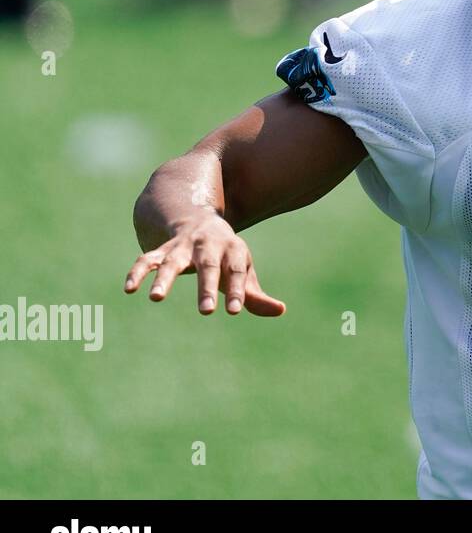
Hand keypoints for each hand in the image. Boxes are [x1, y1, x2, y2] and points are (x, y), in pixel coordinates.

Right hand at [124, 212, 285, 316]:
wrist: (199, 220)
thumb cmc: (226, 256)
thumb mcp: (243, 270)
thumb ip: (255, 294)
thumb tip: (280, 310)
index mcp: (233, 250)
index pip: (237, 271)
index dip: (238, 290)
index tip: (235, 310)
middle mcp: (208, 246)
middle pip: (208, 266)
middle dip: (207, 288)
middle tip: (207, 312)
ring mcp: (183, 247)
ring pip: (173, 261)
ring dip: (165, 278)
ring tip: (156, 297)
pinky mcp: (162, 250)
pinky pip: (147, 259)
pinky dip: (138, 271)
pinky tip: (129, 288)